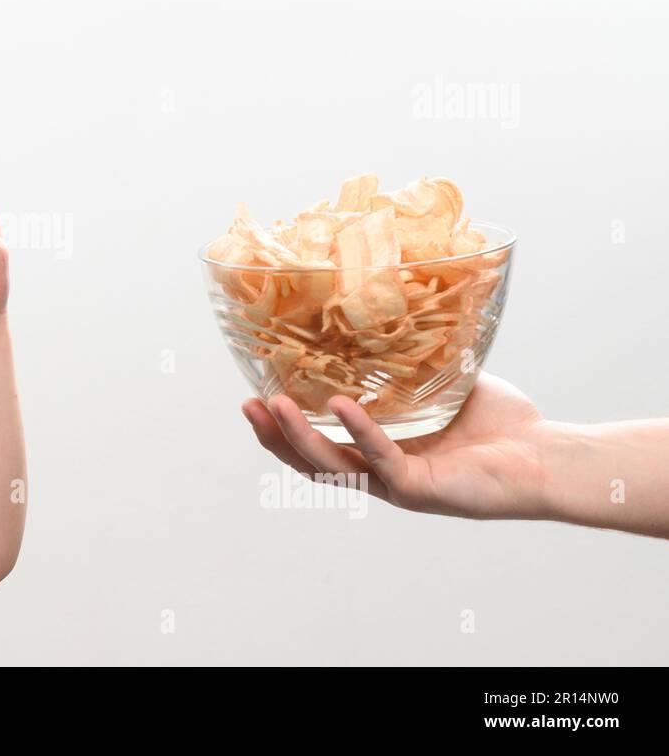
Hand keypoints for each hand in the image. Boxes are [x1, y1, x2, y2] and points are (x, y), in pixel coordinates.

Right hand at [242, 372, 555, 520]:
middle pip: (309, 461)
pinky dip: (359, 430)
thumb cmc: (498, 423)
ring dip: (299, 437)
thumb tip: (386, 307)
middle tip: (247, 404)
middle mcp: (378, 473)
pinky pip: (380, 459)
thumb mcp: (439, 384)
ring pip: (332, 465)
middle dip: (274, 435)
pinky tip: (340, 405)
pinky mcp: (420, 488)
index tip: (254, 395)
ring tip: (274, 406)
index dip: (281, 426)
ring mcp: (396, 484)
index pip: (316, 444)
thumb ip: (409, 362)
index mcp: (376, 452)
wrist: (546, 457)